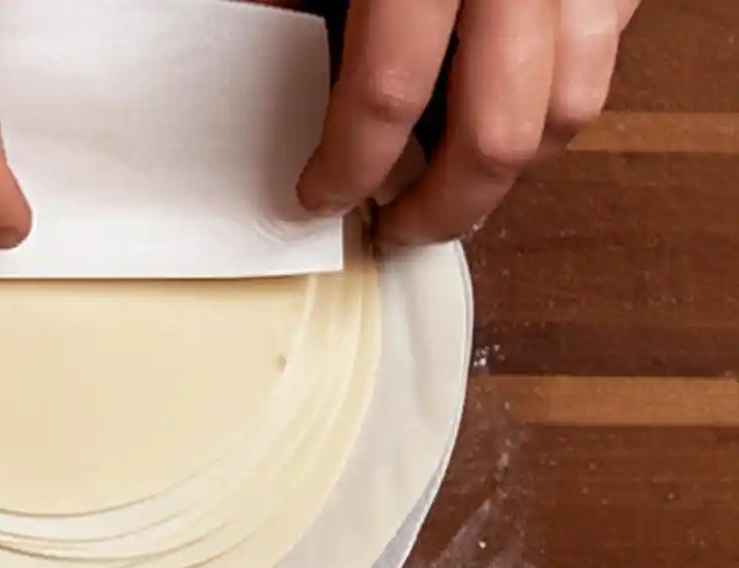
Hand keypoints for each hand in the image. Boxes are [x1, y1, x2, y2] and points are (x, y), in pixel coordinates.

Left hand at [297, 0, 641, 247]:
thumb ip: (305, 7)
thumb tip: (284, 91)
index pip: (387, 97)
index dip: (349, 166)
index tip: (322, 198)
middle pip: (495, 135)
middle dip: (441, 208)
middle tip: (398, 227)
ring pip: (568, 114)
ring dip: (508, 171)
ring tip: (452, 190)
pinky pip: (600, 63)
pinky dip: (554, 107)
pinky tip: (504, 113)